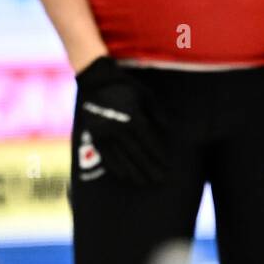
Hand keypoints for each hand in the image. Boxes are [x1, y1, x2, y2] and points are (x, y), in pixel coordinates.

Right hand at [73, 56, 165, 184]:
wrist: (96, 81)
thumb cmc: (126, 87)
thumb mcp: (146, 95)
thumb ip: (157, 113)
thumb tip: (168, 130)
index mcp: (134, 117)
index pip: (150, 143)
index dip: (159, 156)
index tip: (168, 167)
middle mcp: (120, 128)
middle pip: (138, 154)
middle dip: (150, 168)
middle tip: (160, 180)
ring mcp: (106, 133)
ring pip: (122, 158)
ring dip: (134, 172)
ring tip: (144, 183)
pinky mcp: (95, 136)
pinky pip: (106, 155)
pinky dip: (116, 167)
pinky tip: (125, 176)